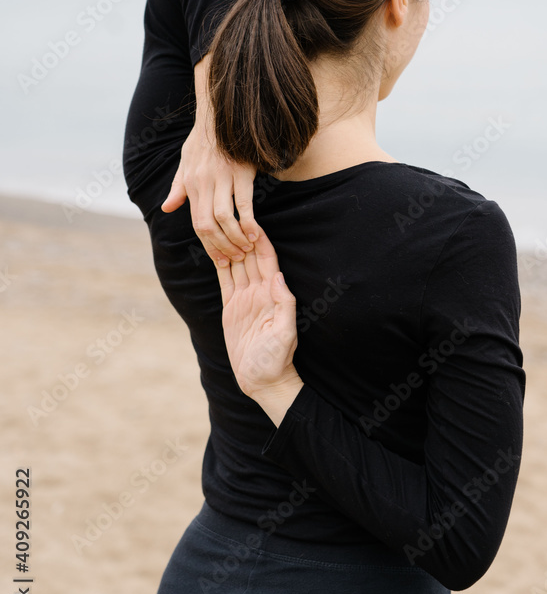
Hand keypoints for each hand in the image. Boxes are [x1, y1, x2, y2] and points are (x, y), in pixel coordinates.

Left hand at [161, 54, 259, 265]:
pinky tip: (255, 234)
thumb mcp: (185, 162)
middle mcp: (203, 183)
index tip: (219, 259)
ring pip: (224, 219)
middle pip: (208, 225)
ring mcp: (222, 178)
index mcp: (191, 184)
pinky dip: (248, 222)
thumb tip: (166, 208)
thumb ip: (178, 187)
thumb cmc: (204, 139)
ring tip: (246, 249)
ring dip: (235, 238)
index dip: (207, 245)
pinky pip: (243, 203)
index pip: (196, 223)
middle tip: (234, 259)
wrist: (220, 113)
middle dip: (221, 247)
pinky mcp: (241, 172)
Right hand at [216, 226, 302, 418]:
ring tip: (219, 224)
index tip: (253, 220)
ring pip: (236, 265)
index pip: (267, 260)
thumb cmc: (278, 360)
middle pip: (250, 257)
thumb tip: (278, 276)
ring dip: (230, 245)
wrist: (264, 380)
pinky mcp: (231, 308)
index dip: (261, 240)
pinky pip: (225, 281)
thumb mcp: (285, 333)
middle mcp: (258, 292)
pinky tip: (215, 250)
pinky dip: (220, 265)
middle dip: (242, 235)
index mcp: (272, 295)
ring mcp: (244, 299)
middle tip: (231, 213)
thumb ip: (284, 304)